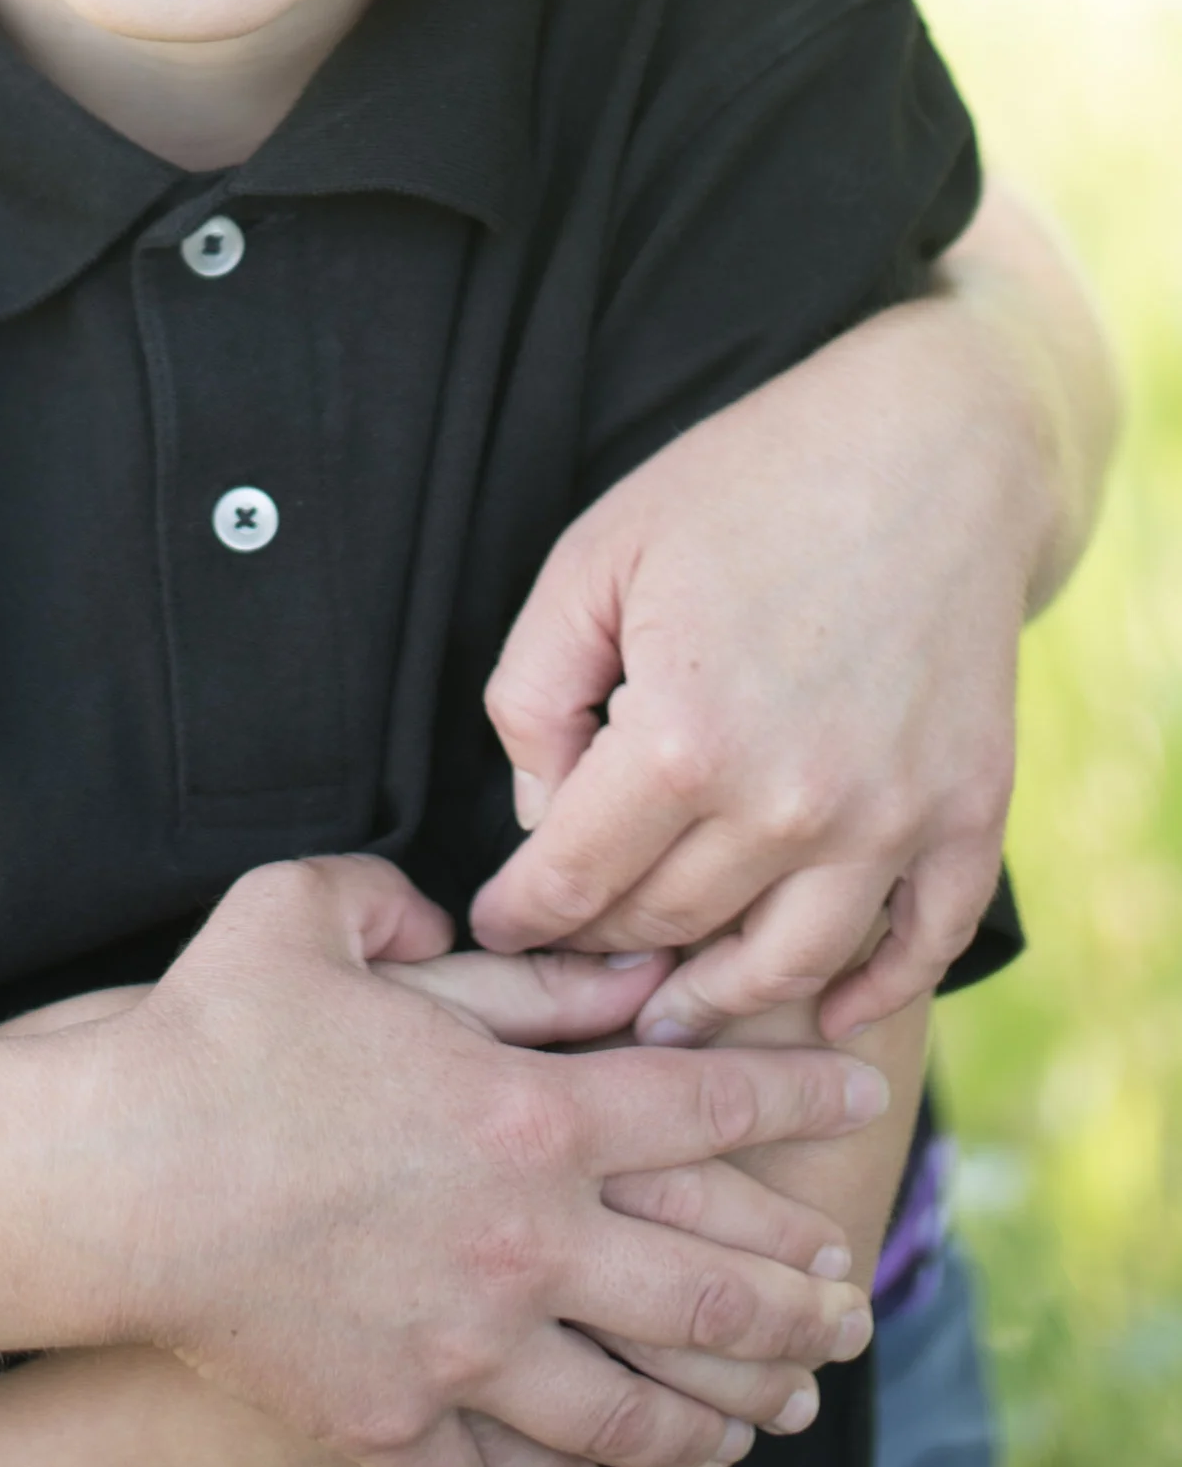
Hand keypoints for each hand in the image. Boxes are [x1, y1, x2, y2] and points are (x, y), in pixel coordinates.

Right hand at [94, 854, 883, 1466]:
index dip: (798, 1092)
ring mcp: (468, 1350)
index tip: (861, 1095)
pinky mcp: (394, 1426)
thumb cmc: (205, 1032)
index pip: (710, 1099)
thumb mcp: (306, 914)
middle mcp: (528, 1241)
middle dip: (800, 1299)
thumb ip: (402, 906)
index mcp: (528, 1111)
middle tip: (847, 1307)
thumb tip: (462, 917)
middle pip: (714, 1290)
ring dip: (708, 1423)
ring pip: (633, 1412)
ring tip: (753, 1426)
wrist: (107, 1176)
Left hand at [471, 294, 1036, 1039]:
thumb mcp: (590, 563)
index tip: (497, 930)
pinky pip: (920, 945)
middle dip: (605, 944)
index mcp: (681, 739)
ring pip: (782, 964)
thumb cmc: (741, 492)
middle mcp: (789, 802)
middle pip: (669, 923)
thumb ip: (533, 696)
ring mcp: (890, 818)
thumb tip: (542, 816)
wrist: (927, 449)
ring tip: (669, 1014)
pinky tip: (825, 1017)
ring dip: (716, 999)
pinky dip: (871, 993)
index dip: (522, 915)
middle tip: (572, 956)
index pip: (574, 878)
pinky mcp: (969, 814)